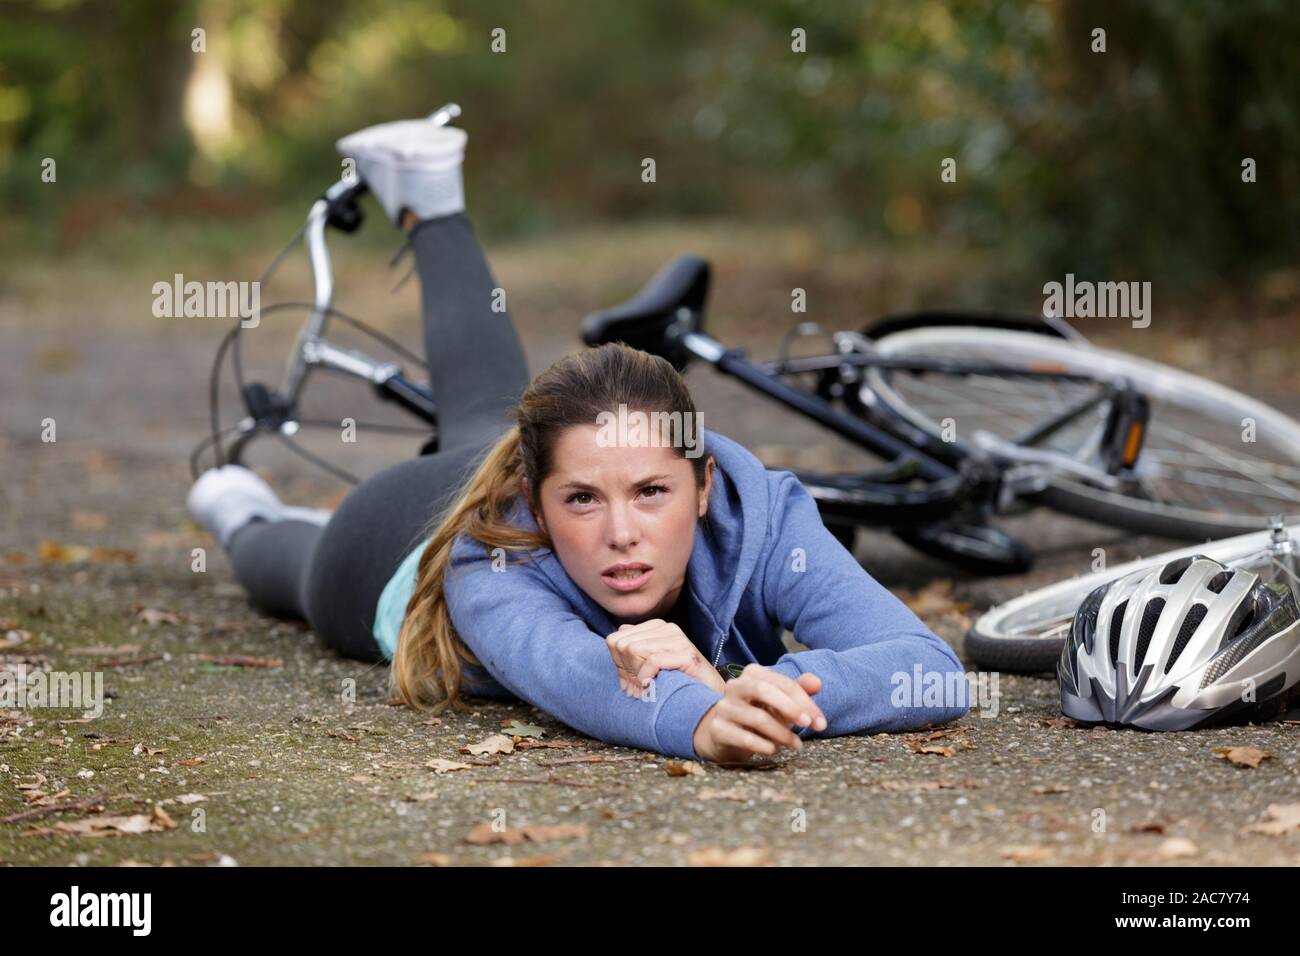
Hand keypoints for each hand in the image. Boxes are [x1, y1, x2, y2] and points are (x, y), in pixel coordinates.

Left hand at [606, 619, 725, 697]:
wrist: (708, 701)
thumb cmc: (677, 684)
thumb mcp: (650, 665)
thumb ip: (634, 649)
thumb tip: (616, 637)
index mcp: (656, 627)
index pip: (615, 640)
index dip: (618, 664)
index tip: (631, 680)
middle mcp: (667, 628)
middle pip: (623, 645)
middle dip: (626, 670)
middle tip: (638, 687)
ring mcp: (678, 639)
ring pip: (634, 650)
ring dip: (637, 676)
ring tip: (647, 688)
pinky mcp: (687, 654)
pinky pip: (652, 661)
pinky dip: (647, 677)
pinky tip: (652, 687)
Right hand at [692, 665, 825, 762]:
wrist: (724, 734)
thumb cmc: (759, 714)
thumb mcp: (780, 702)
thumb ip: (798, 691)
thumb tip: (817, 682)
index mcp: (753, 674)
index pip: (783, 683)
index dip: (805, 702)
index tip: (820, 722)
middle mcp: (735, 686)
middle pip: (763, 690)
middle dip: (790, 708)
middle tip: (807, 725)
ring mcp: (724, 707)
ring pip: (757, 717)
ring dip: (782, 734)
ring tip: (796, 745)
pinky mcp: (717, 729)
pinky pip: (744, 737)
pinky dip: (764, 745)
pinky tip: (774, 749)